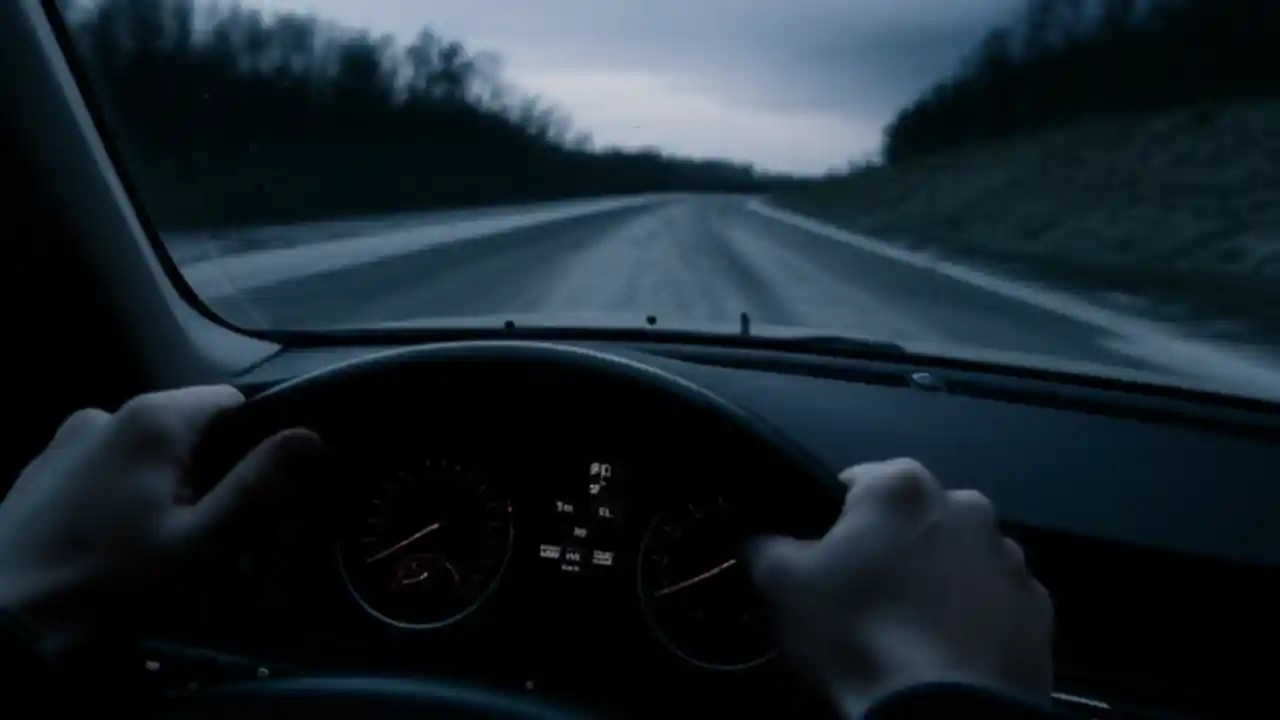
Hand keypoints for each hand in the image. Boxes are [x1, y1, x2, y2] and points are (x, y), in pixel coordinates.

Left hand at [0, 386, 320, 651]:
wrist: (4, 621)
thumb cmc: (110, 580)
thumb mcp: (200, 541)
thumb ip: (258, 484)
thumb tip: (311, 436)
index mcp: (154, 420)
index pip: (232, 402)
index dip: (253, 444)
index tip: (252, 494)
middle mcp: (108, 412)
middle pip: (187, 427)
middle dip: (205, 471)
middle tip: (204, 532)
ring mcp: (67, 439)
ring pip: (144, 449)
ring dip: (161, 482)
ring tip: (153, 543)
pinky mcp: (39, 468)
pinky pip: (102, 466)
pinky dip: (118, 492)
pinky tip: (110, 540)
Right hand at [749, 458, 1052, 717]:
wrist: (942, 713)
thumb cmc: (857, 633)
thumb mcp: (781, 584)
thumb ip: (766, 544)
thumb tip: (763, 538)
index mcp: (901, 485)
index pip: (856, 480)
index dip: (834, 518)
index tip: (824, 558)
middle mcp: (967, 506)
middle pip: (915, 518)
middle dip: (893, 546)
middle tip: (866, 596)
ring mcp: (1011, 558)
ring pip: (960, 557)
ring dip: (939, 579)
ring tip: (911, 629)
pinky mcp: (1039, 610)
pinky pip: (995, 602)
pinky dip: (975, 617)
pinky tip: (949, 652)